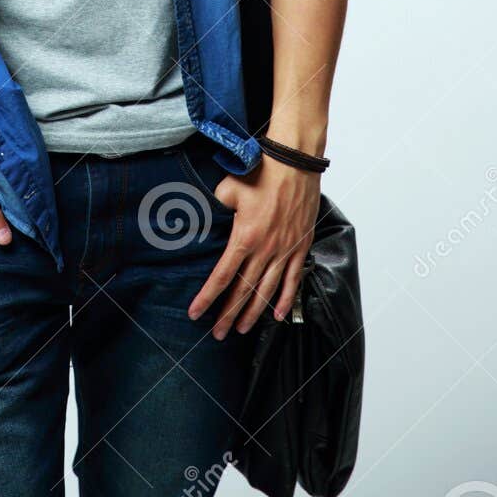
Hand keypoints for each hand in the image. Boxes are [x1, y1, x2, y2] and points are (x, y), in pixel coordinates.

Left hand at [187, 155, 319, 337]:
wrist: (295, 162)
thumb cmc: (261, 172)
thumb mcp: (228, 189)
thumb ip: (215, 208)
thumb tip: (206, 219)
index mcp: (244, 237)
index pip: (222, 276)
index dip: (207, 298)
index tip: (195, 313)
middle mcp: (266, 250)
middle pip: (243, 291)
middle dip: (228, 315)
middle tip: (217, 334)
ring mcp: (285, 251)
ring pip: (267, 291)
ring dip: (254, 313)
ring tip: (242, 329)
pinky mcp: (300, 247)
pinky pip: (293, 281)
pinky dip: (285, 300)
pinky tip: (277, 315)